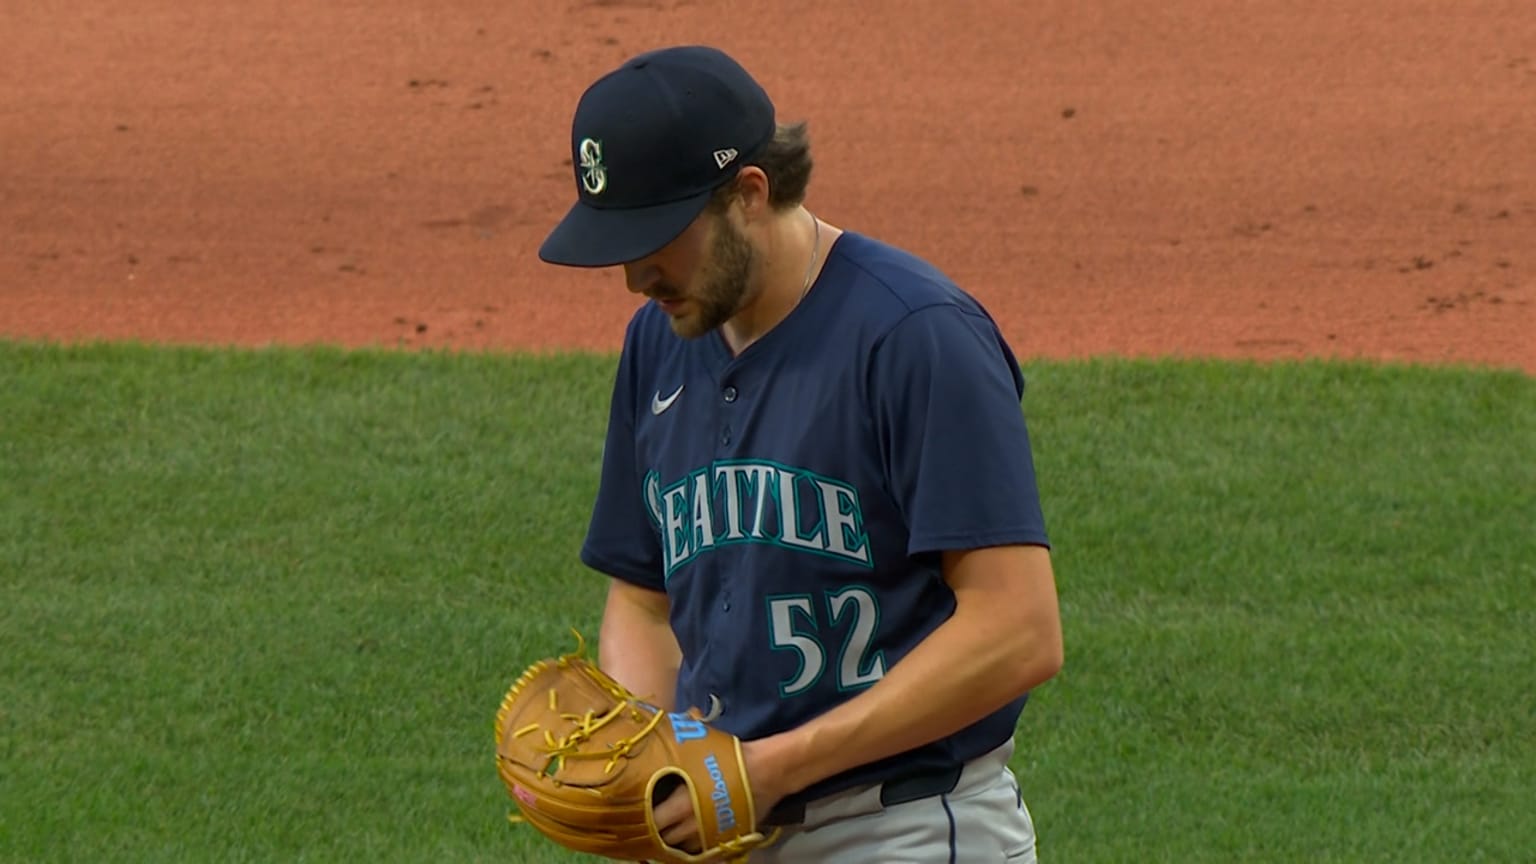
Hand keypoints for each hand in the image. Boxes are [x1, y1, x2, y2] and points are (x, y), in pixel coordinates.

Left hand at [650, 736, 796, 852]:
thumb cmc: (731, 756)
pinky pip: (700, 852)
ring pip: (680, 848)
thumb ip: (676, 745)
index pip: (652, 821)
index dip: (641, 818)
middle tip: (649, 822)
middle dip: (655, 831)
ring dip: (672, 841)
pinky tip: (688, 837)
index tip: (635, 812)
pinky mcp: (723, 841)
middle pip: (663, 838)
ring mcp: (708, 836)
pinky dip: (691, 847)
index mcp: (682, 802)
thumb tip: (656, 728)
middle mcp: (692, 824)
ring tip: (667, 830)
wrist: (766, 772)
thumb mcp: (699, 744)